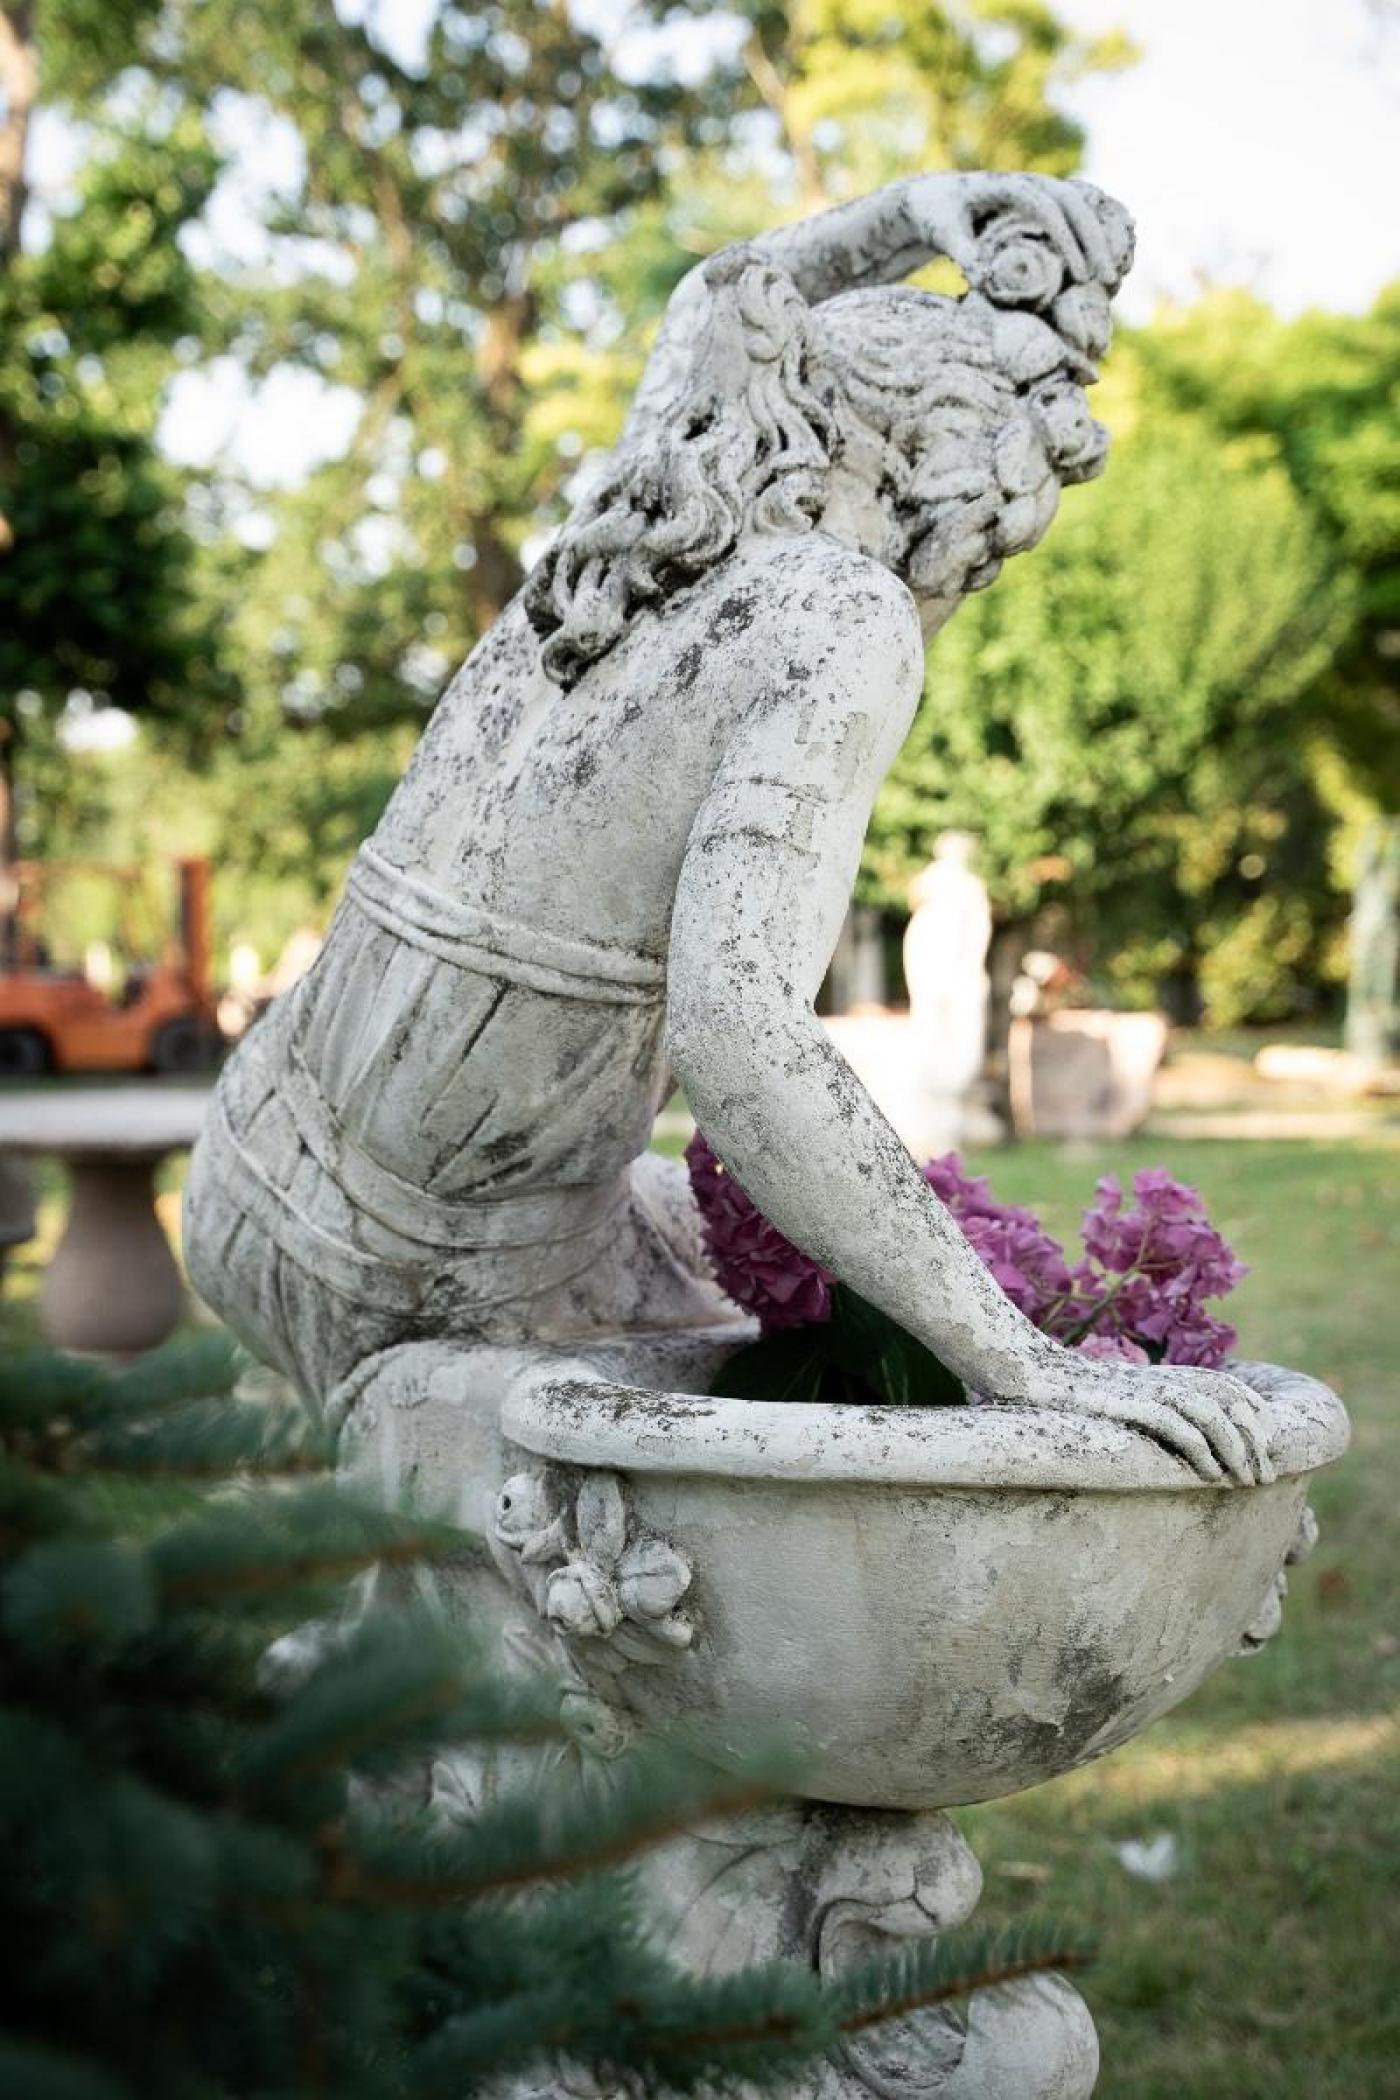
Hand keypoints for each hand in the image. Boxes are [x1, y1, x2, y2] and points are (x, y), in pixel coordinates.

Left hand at [903, 171, 1120, 288]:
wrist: (939, 197)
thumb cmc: (939, 215)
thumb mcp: (943, 232)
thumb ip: (962, 252)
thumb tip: (982, 277)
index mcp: (1010, 186)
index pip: (1049, 208)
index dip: (1069, 240)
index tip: (1082, 275)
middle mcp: (1033, 182)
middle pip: (1078, 204)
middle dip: (1096, 241)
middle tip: (1108, 281)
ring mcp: (1045, 189)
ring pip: (1089, 204)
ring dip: (1107, 235)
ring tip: (1119, 274)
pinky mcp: (1050, 203)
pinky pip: (1088, 209)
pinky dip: (1107, 227)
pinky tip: (1124, 253)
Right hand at [1069, 1360, 1276, 1485]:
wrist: (1044, 1380)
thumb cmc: (1088, 1399)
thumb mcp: (1136, 1400)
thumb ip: (1167, 1410)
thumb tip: (1200, 1442)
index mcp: (1175, 1376)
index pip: (1234, 1390)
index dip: (1259, 1418)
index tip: (1270, 1449)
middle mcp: (1170, 1379)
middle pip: (1233, 1405)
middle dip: (1256, 1443)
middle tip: (1267, 1478)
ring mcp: (1152, 1391)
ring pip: (1213, 1417)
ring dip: (1237, 1452)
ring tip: (1248, 1483)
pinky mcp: (1134, 1407)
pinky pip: (1180, 1428)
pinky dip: (1202, 1452)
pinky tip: (1211, 1476)